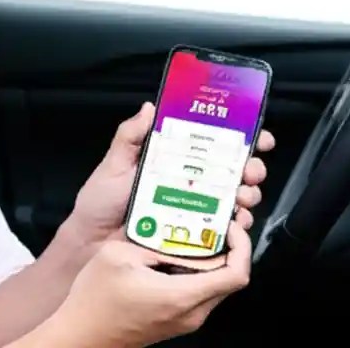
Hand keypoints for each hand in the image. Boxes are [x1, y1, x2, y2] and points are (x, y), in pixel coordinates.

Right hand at [39, 217, 252, 347]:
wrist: (80, 334)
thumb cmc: (94, 301)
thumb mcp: (120, 255)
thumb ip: (153, 242)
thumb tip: (173, 235)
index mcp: (181, 296)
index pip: (237, 275)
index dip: (242, 246)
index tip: (229, 227)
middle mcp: (190, 314)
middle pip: (230, 280)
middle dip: (227, 250)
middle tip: (212, 226)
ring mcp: (183, 321)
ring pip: (214, 287)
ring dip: (211, 262)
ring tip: (191, 238)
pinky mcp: (174, 322)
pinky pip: (198, 295)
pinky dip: (196, 274)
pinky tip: (174, 257)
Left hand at [68, 102, 274, 244]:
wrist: (90, 243)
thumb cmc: (100, 202)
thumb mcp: (114, 164)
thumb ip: (130, 136)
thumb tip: (150, 107)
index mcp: (174, 161)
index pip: (213, 145)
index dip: (240, 139)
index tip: (259, 136)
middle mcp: (189, 184)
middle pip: (233, 171)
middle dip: (252, 168)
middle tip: (250, 170)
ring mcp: (195, 210)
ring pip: (236, 199)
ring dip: (249, 194)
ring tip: (243, 195)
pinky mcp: (194, 237)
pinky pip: (224, 231)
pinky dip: (238, 225)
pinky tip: (236, 220)